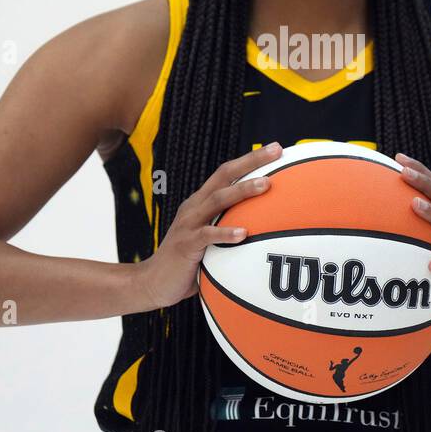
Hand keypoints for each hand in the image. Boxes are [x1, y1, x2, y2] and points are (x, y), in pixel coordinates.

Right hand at [136, 142, 281, 309]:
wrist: (154, 282)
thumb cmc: (189, 263)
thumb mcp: (210, 240)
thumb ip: (229, 229)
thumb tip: (266, 229)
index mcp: (201, 202)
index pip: (227, 173)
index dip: (250, 159)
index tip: (276, 148)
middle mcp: (195, 206)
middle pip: (224, 175)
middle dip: (251, 161)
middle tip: (276, 150)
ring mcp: (188, 223)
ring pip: (217, 199)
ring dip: (243, 190)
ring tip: (266, 185)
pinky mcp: (185, 244)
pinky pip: (207, 235)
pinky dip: (226, 233)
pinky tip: (244, 233)